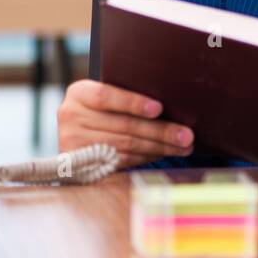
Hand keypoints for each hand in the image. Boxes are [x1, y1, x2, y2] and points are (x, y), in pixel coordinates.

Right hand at [57, 79, 194, 168]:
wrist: (73, 131)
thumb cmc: (99, 109)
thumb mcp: (103, 96)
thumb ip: (125, 97)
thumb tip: (167, 105)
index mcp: (79, 93)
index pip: (107, 96)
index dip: (133, 102)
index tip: (158, 108)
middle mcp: (71, 116)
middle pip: (123, 125)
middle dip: (160, 131)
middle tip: (186, 135)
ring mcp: (73, 142)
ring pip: (125, 145)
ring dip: (158, 147)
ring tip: (182, 146)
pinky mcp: (82, 164)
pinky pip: (121, 160)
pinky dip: (145, 157)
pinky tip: (162, 153)